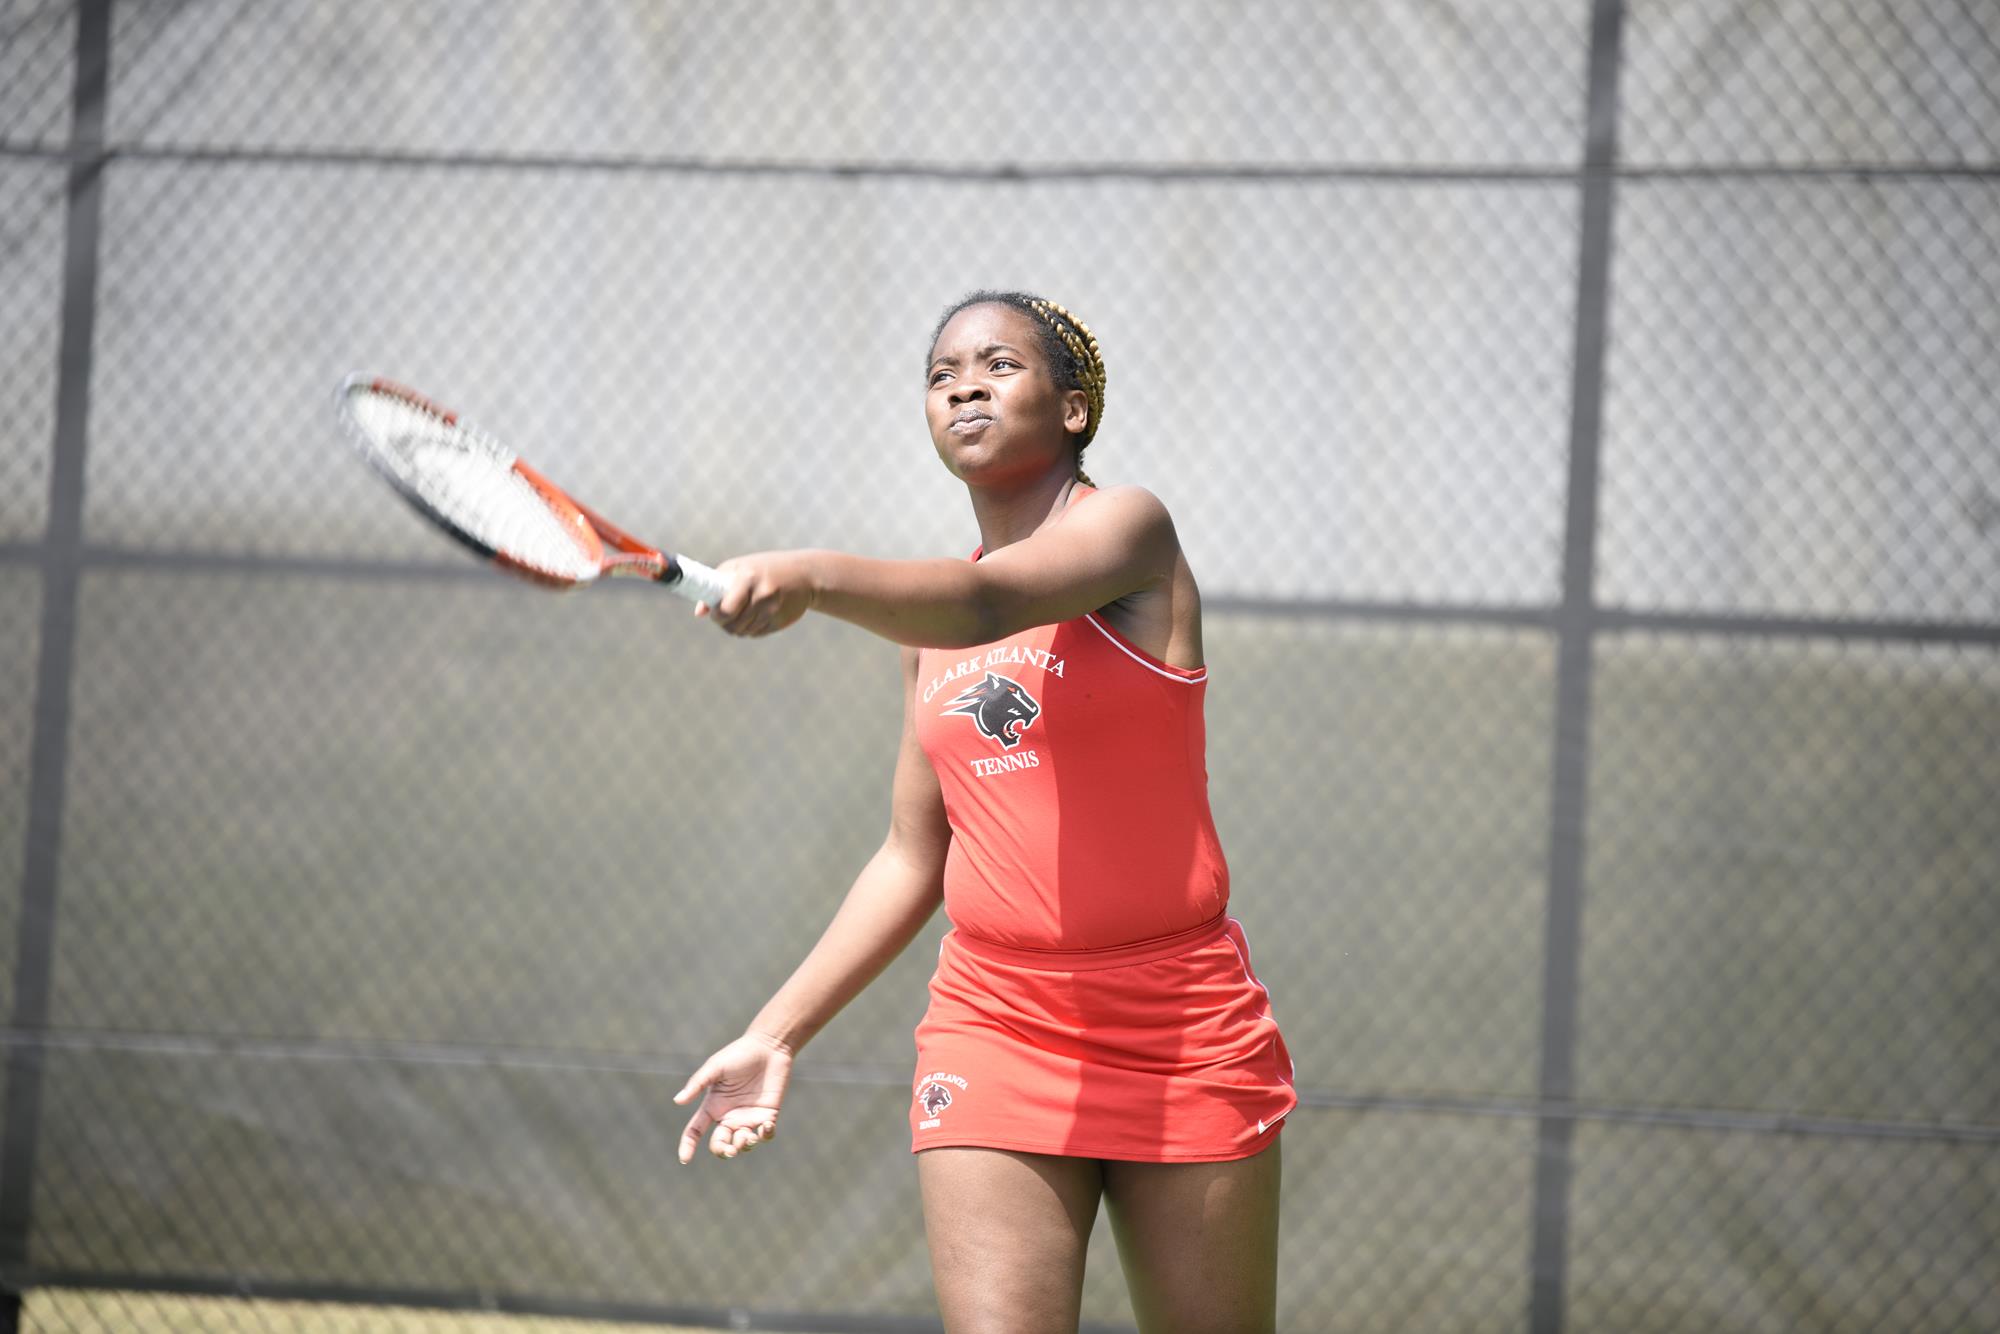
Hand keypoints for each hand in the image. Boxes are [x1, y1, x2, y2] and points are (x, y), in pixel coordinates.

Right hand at [673, 1031, 793, 1163]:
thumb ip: (697, 1084)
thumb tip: (677, 1101)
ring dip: (743, 1146)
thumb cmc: (739, 1054)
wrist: (768, 1046)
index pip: (695, 1131)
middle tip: (729, 1150)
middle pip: (720, 1144)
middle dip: (722, 1152)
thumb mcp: (715, 1067)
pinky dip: (765, 1135)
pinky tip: (765, 1126)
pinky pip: (765, 1135)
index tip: (684, 1159)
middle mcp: (729, 1116)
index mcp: (713, 1106)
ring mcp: (748, 1117)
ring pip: (742, 1144)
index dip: (688, 1146)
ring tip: (746, 1136)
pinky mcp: (768, 1115)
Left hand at [697, 551, 817, 637]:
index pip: (726, 610)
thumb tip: (699, 613)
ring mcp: (773, 610)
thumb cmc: (765, 568)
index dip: (717, 616)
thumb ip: (716, 586)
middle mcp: (762, 595)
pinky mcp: (781, 622)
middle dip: (725, 623)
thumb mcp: (740, 568)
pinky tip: (757, 615)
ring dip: (738, 626)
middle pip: (733, 625)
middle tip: (725, 616)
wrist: (805, 574)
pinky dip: (752, 628)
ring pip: (743, 632)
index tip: (716, 613)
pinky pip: (756, 633)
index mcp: (748, 579)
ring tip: (742, 612)